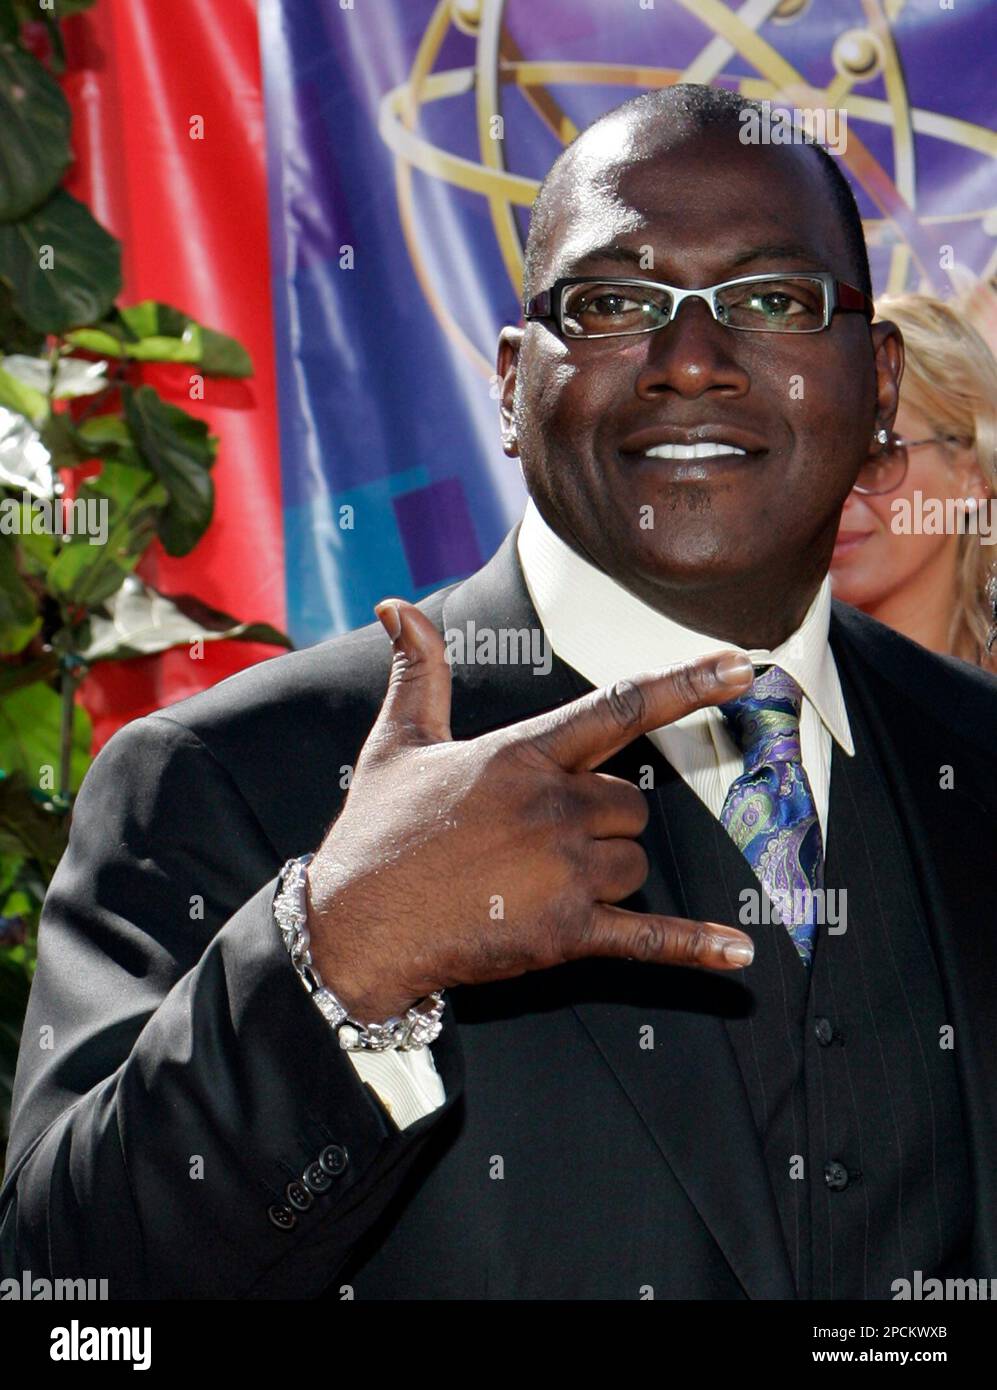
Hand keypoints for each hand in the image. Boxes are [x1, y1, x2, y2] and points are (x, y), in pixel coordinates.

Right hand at [305, 598, 755, 1021]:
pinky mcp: (565, 932)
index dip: (685, 684)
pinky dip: (695, 947)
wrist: (350, 925)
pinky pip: (647, 938)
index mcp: (520, 754)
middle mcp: (552, 806)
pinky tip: (739, 955)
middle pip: (632, 804)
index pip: (619, 707)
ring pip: (635, 864)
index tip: (738, 669)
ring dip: (608, 874)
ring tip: (540, 886)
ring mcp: (562, 871)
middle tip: (543, 842)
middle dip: (606, 821)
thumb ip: (418, 672)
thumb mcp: (396, 742)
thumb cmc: (375, 832)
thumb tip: (393, 607)